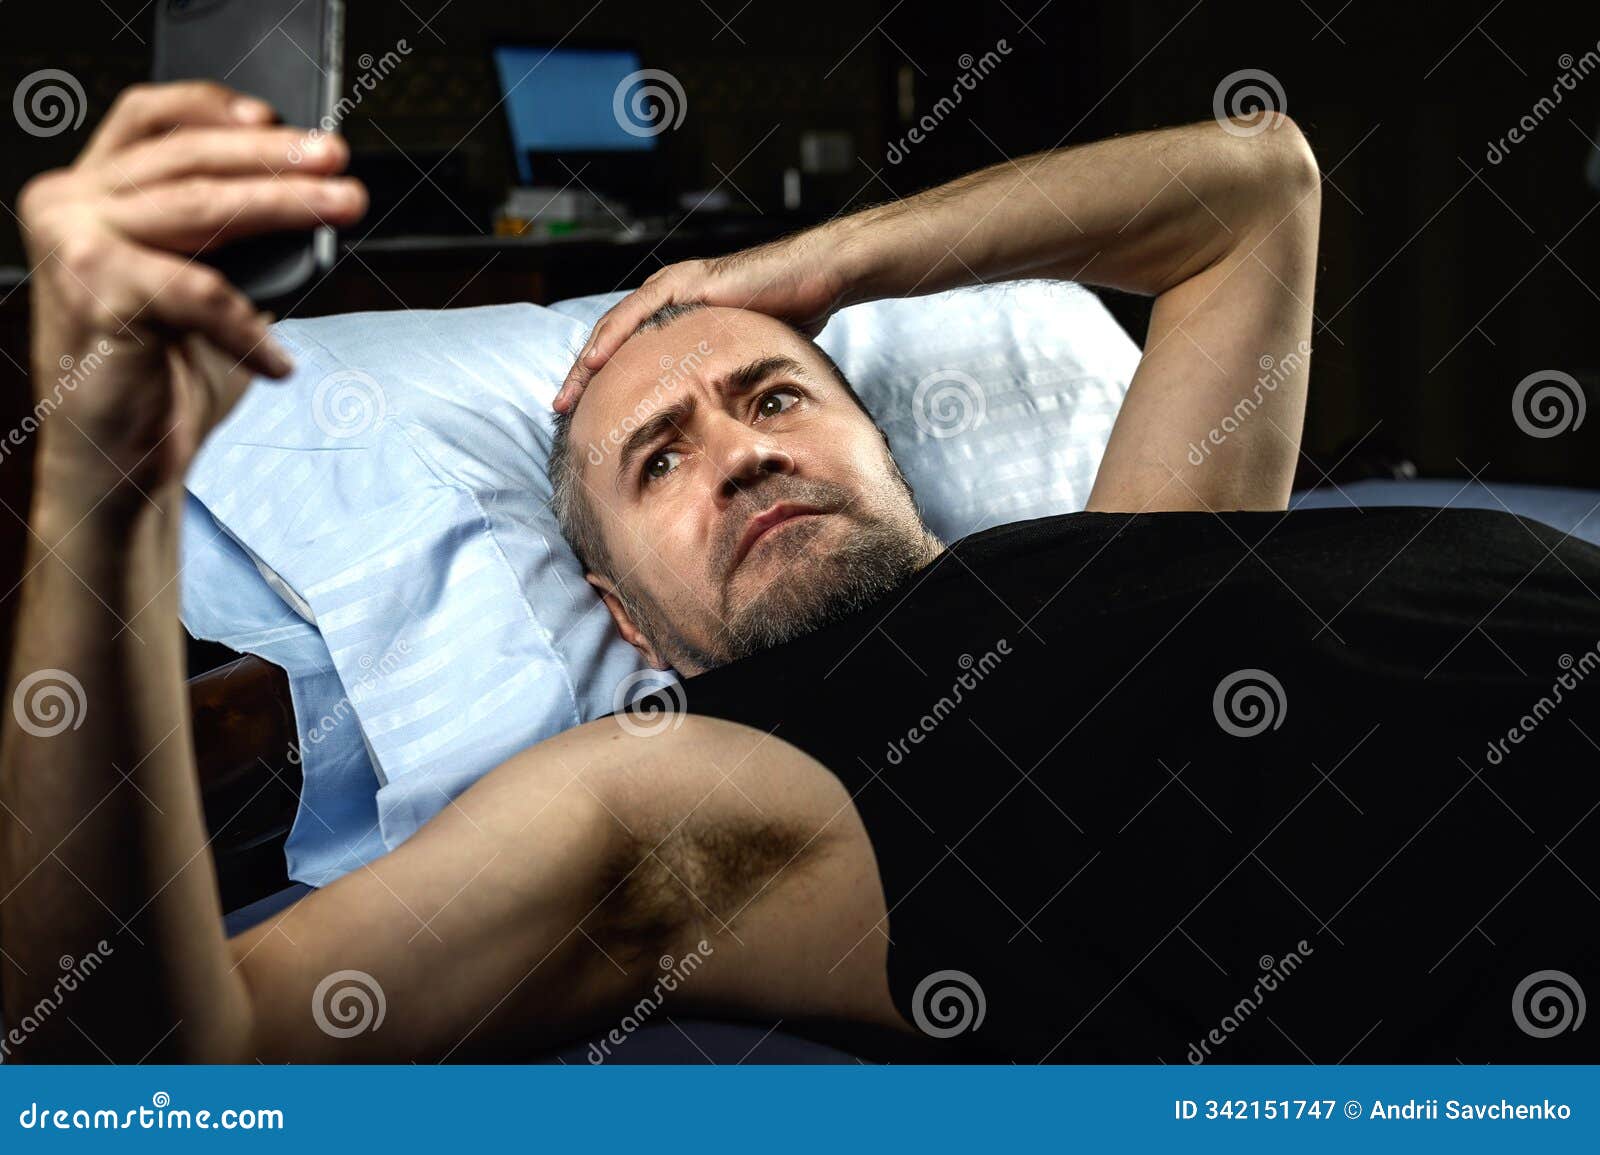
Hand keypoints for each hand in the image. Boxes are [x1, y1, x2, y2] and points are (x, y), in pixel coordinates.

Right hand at [18, 81, 366, 499]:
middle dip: (276, 159)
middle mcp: (68, 207)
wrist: (118, 461)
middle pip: (189, 159)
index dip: (214, 108)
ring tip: (341, 208)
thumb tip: (309, 200)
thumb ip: (227, 238)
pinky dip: (249, 326)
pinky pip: (201, 293)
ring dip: (285, 205)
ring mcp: (75, 245)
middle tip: (339, 166)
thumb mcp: (197, 287)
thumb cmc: (158, 376)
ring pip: (203, 206)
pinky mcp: (97, 293)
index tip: (280, 119)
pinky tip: (277, 359)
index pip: (148, 120)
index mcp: (86, 194)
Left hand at [553, 222, 859, 411]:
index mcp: (677, 315)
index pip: (628, 350)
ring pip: (616, 326)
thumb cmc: (789, 314)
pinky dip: (614, 338)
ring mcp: (674, 286)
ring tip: (568, 394)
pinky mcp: (686, 283)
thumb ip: (720, 373)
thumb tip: (715, 416)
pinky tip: (596, 361)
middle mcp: (668, 296)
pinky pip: (639, 313)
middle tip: (560, 410)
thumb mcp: (743, 352)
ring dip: (588, 362)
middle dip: (584, 376)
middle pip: (612, 339)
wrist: (817, 277)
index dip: (602, 381)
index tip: (583, 413)